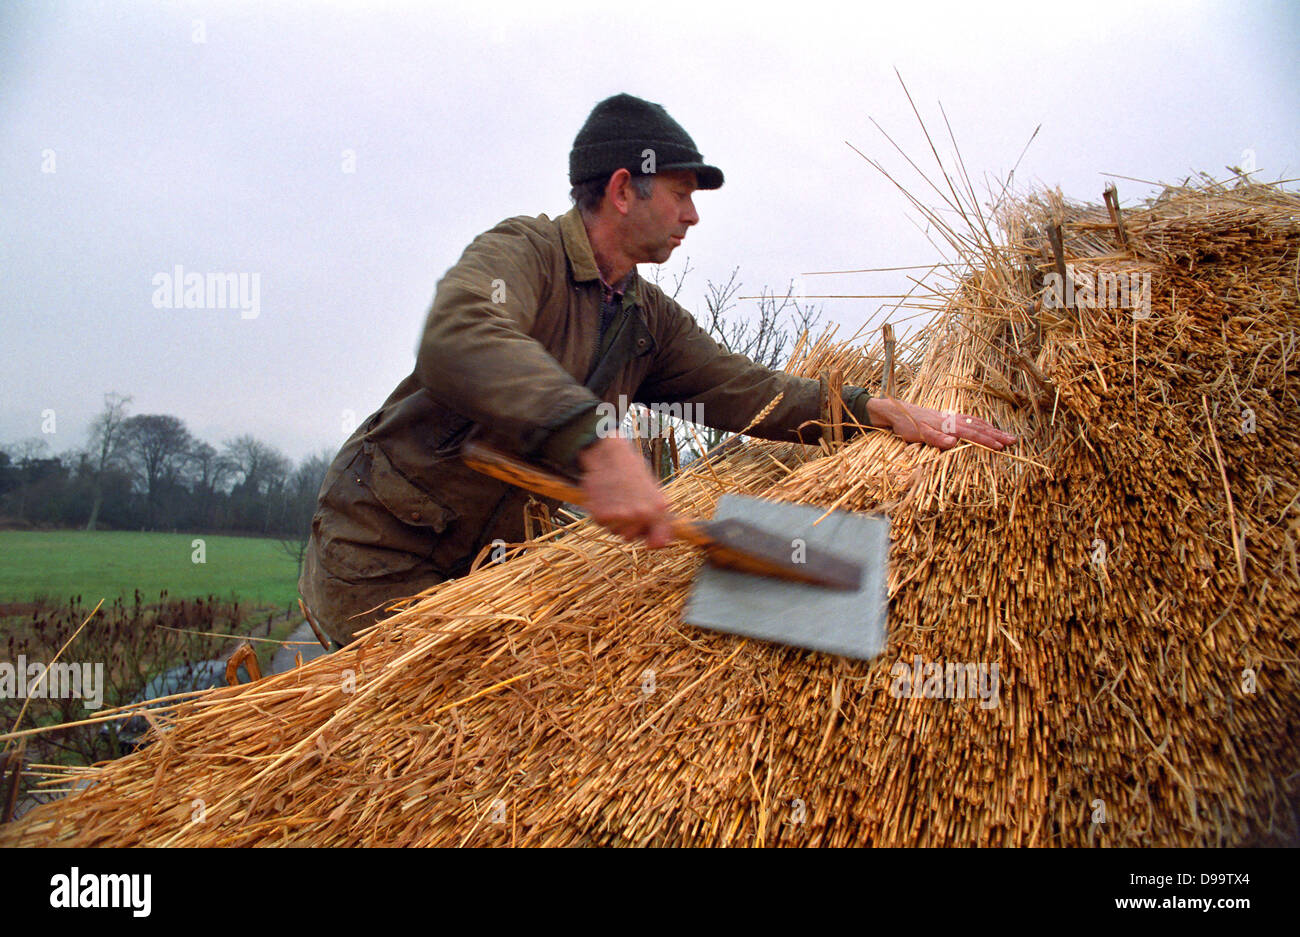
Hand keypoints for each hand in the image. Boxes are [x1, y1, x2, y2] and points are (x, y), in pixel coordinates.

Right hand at [576, 436, 674, 547]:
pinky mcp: (602, 514)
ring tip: (615, 499)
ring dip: (613, 520)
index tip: (649, 539)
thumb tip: (660, 545)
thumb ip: (659, 519)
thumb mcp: (654, 492)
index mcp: (659, 508)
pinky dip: (601, 513)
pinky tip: (605, 497)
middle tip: (625, 504)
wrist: (610, 455)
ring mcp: (621, 516)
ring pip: (615, 532)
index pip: (659, 540)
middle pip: (630, 537)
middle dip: (627, 525)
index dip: (653, 540)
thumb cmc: (632, 472)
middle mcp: (641, 514)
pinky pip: (601, 524)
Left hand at [864, 398, 1016, 450]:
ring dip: (992, 429)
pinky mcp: (948, 418)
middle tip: (1014, 441)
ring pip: (976, 423)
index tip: (1002, 447)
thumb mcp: (918, 434)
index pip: (972, 434)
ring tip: (1006, 435)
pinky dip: (981, 424)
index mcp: (949, 426)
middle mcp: (953, 420)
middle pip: (979, 427)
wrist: (898, 411)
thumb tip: (954, 443)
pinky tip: (985, 427)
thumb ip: (936, 439)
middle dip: (996, 434)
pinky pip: (969, 420)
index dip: (987, 441)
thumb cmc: (907, 425)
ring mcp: (951, 418)